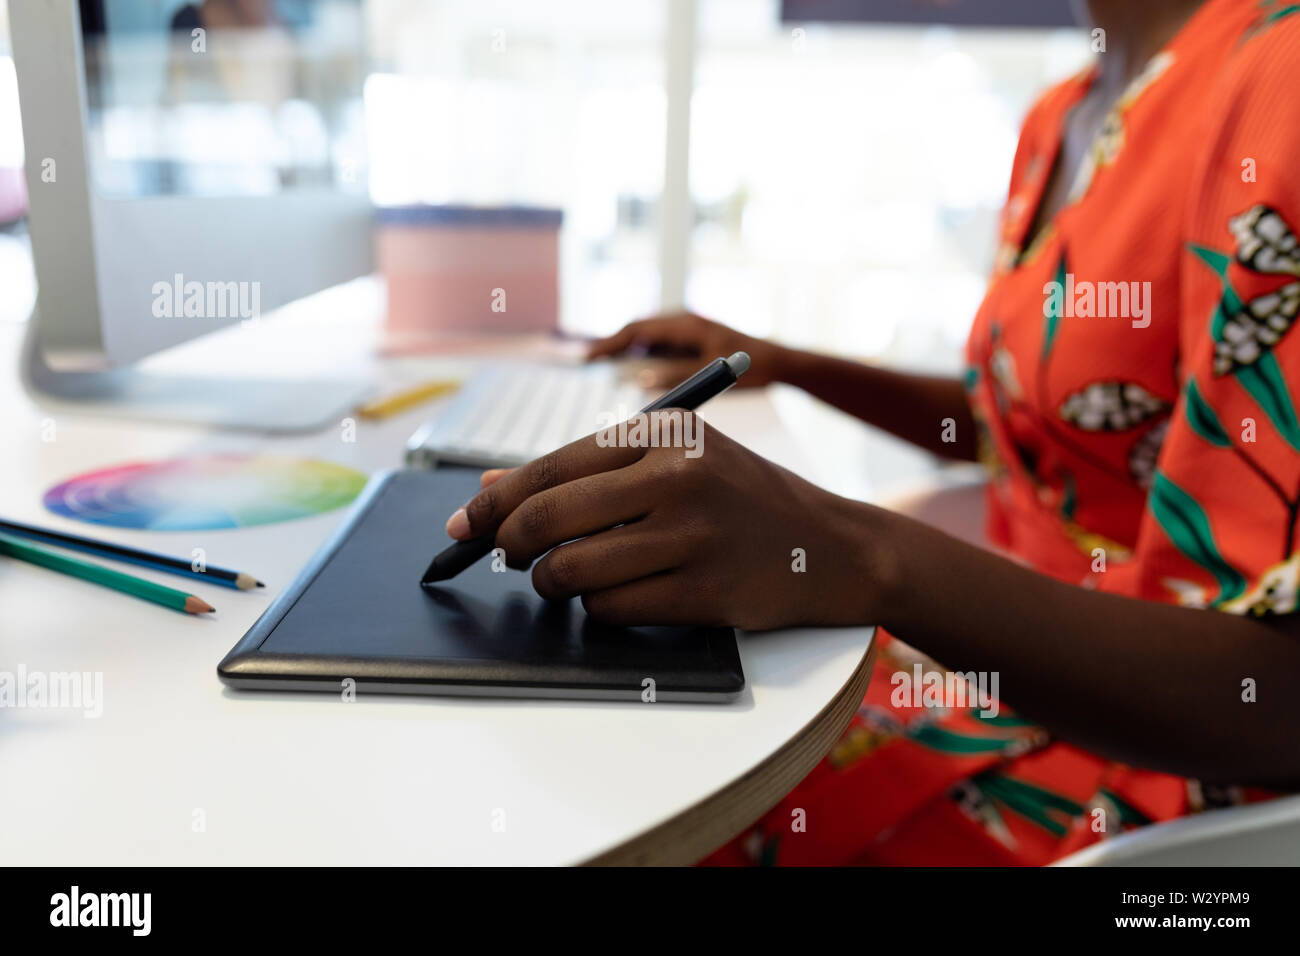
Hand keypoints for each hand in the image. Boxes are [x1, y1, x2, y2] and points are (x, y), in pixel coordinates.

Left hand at [443, 414, 884, 629]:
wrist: (833, 545)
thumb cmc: (743, 498)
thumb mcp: (678, 459)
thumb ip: (590, 470)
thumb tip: (490, 489)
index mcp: (664, 433)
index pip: (551, 467)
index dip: (495, 501)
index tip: (463, 525)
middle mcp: (677, 477)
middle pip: (548, 518)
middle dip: (510, 546)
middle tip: (506, 557)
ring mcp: (692, 537)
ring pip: (572, 569)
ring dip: (553, 582)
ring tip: (565, 577)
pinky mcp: (704, 592)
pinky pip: (611, 608)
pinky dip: (599, 608)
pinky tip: (618, 595)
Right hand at [586, 312, 785, 388]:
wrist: (783, 362)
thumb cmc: (754, 366)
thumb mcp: (712, 372)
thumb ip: (676, 376)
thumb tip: (641, 380)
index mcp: (686, 324)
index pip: (638, 329)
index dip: (610, 343)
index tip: (589, 357)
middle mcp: (684, 323)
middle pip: (638, 331)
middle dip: (612, 345)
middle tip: (587, 362)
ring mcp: (688, 332)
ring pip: (647, 338)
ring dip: (627, 350)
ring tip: (602, 367)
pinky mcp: (693, 342)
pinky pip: (660, 346)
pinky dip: (643, 356)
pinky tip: (634, 371)